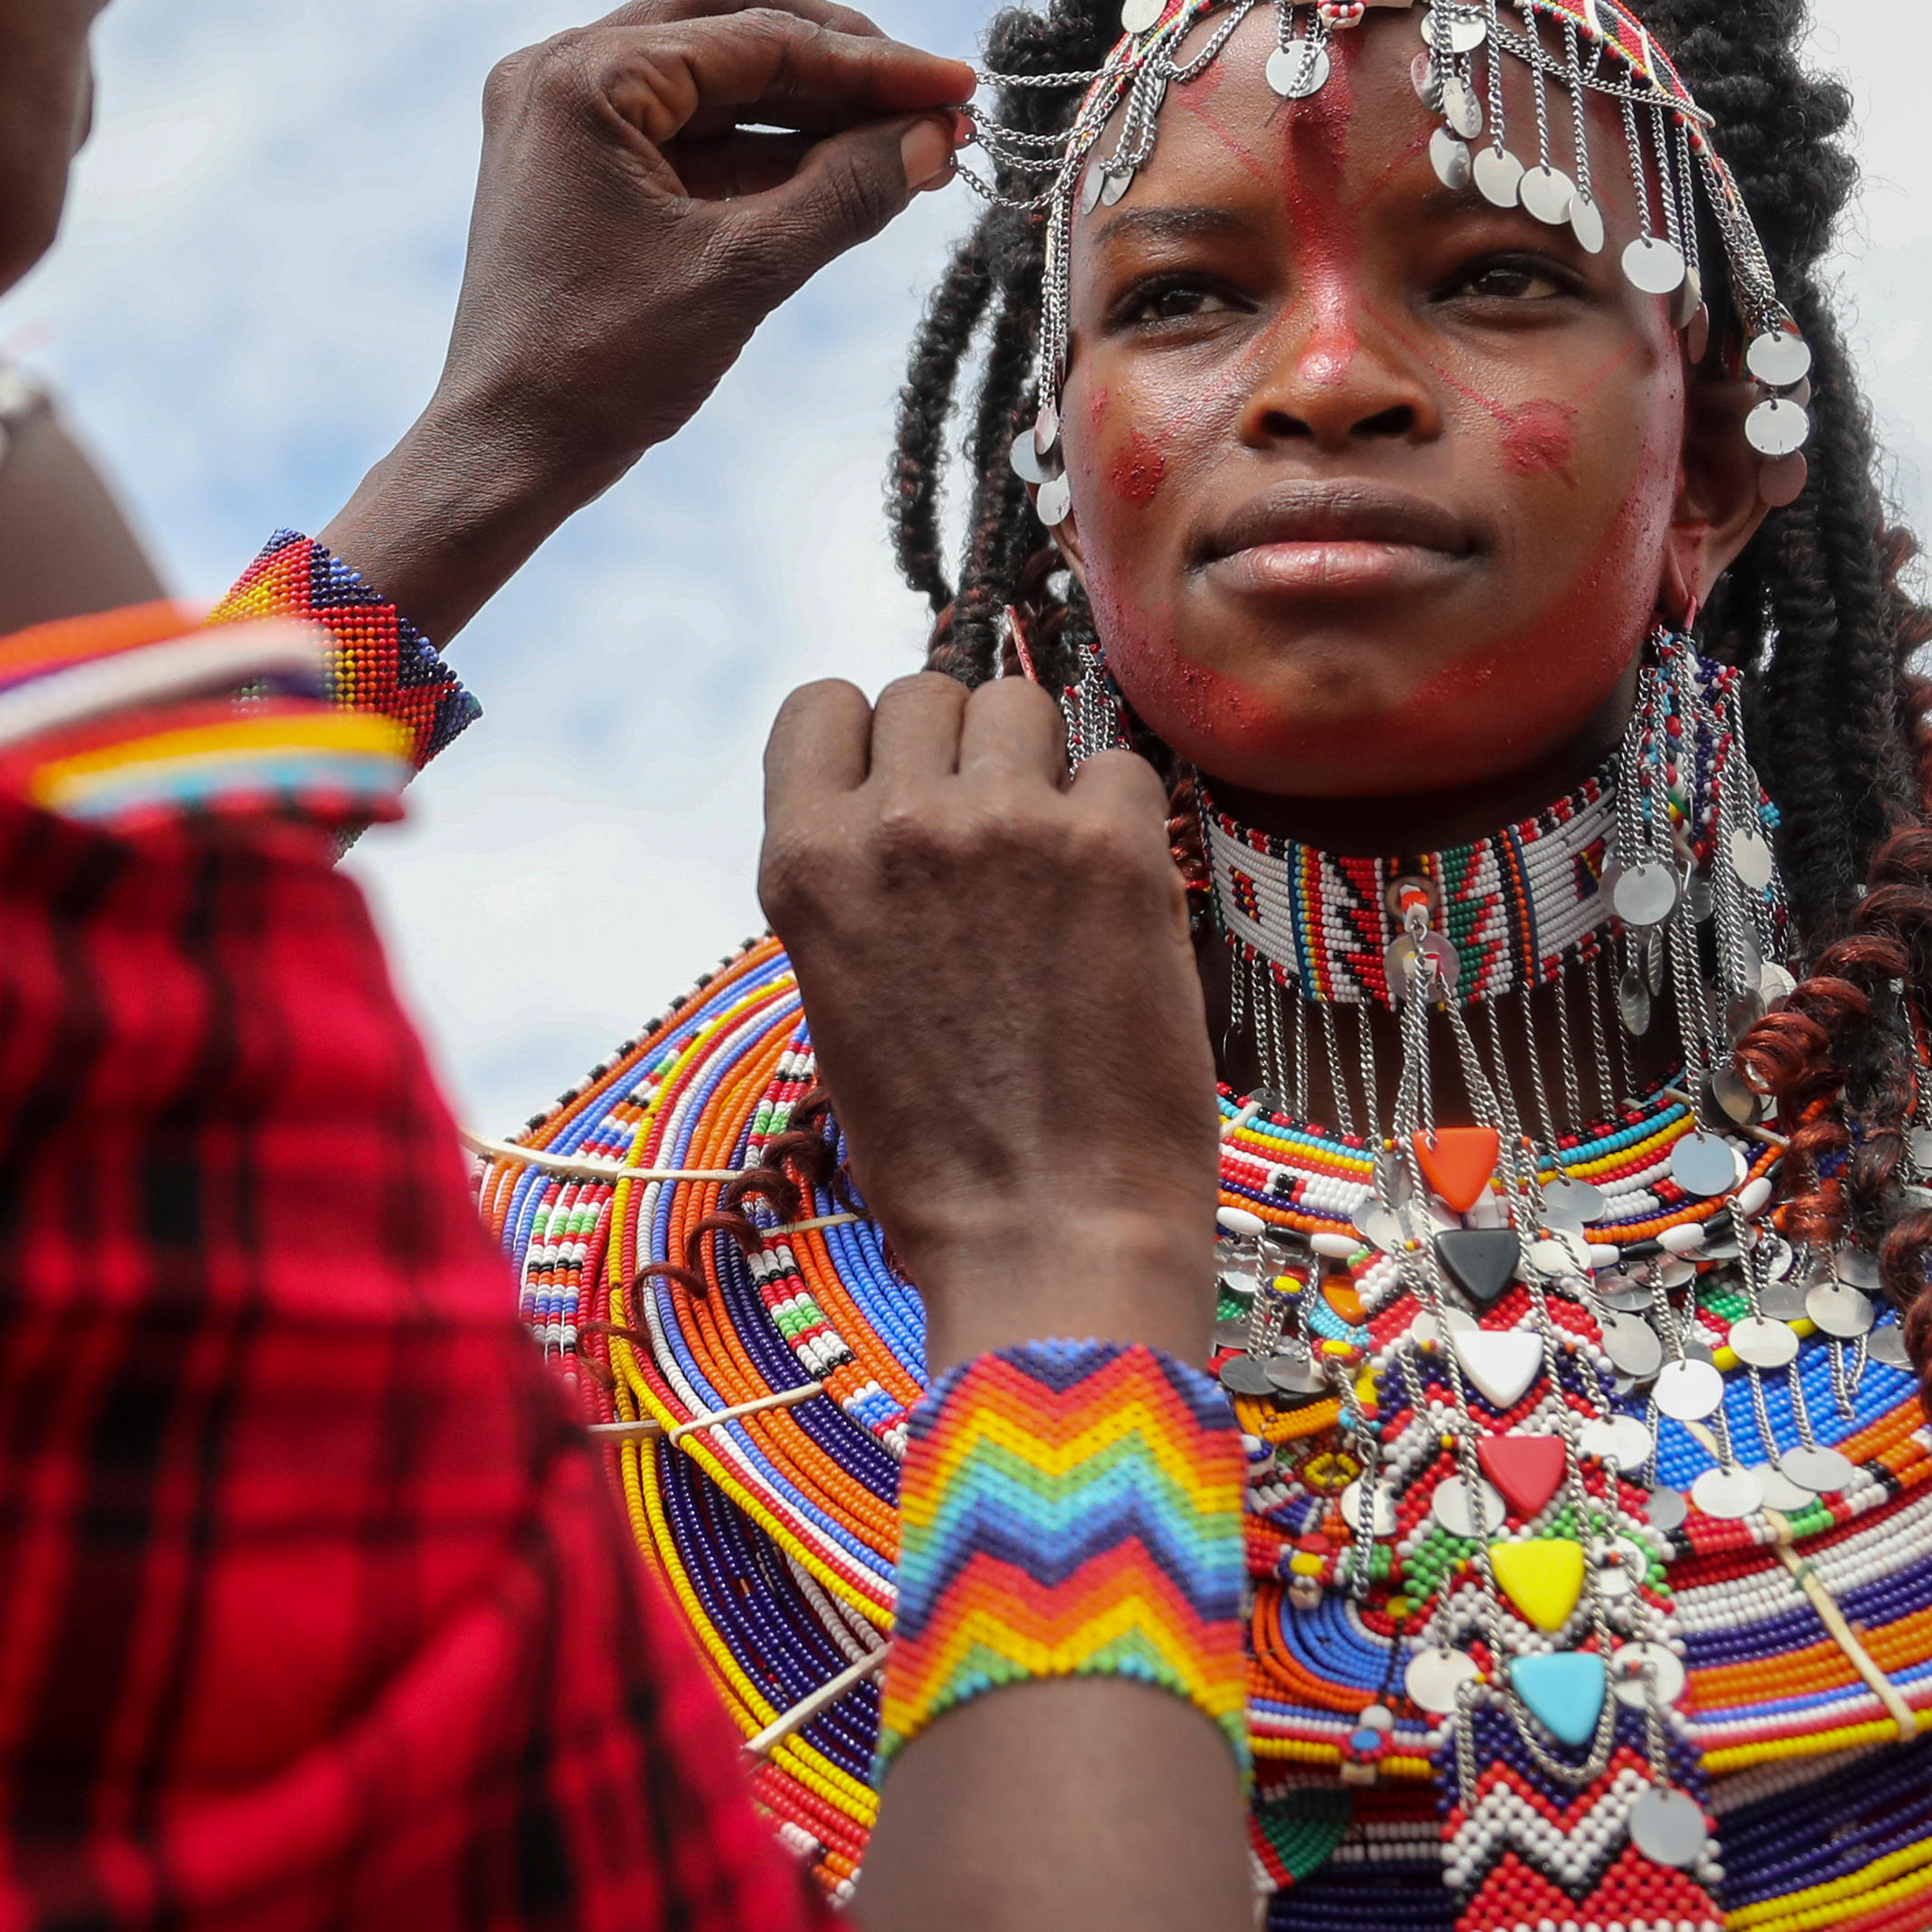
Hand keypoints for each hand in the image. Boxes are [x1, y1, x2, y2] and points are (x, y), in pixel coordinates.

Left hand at [319, 0, 970, 645]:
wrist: (505, 456)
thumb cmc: (600, 370)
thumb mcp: (743, 273)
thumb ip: (845, 191)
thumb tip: (935, 137)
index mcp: (582, 77)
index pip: (757, 37)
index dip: (871, 65)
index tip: (957, 88)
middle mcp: (562, 72)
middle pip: (733, 23)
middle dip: (840, 63)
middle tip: (933, 103)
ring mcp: (565, 115)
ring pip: (717, 75)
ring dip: (810, 106)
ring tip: (908, 142)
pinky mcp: (579, 163)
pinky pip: (691, 129)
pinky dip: (766, 147)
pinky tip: (846, 170)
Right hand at [758, 673, 1217, 1367]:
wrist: (1050, 1240)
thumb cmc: (943, 1154)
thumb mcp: (842, 1001)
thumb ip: (863, 885)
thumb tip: (911, 807)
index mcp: (805, 867)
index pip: (822, 705)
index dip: (871, 737)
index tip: (906, 784)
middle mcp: (893, 826)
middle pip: (931, 691)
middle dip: (964, 749)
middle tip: (998, 839)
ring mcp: (1005, 828)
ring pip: (1028, 706)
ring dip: (1046, 768)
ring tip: (1060, 868)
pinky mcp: (1112, 851)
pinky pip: (1125, 768)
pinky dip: (1126, 822)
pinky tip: (1120, 905)